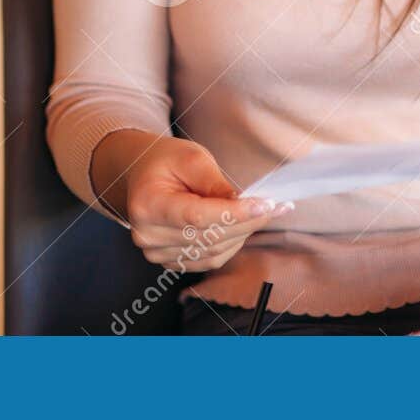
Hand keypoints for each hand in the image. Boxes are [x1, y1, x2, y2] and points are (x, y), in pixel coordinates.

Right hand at [96, 132, 291, 271]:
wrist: (143, 175)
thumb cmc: (166, 162)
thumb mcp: (191, 157)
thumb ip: (215, 183)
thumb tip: (242, 204)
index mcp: (148, 204)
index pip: (198, 216)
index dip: (234, 213)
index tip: (266, 204)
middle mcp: (148, 235)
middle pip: (209, 236)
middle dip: (247, 222)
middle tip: (276, 206)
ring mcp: (157, 252)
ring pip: (213, 251)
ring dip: (243, 233)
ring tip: (262, 213)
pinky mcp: (170, 261)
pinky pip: (209, 259)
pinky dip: (231, 244)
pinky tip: (243, 226)